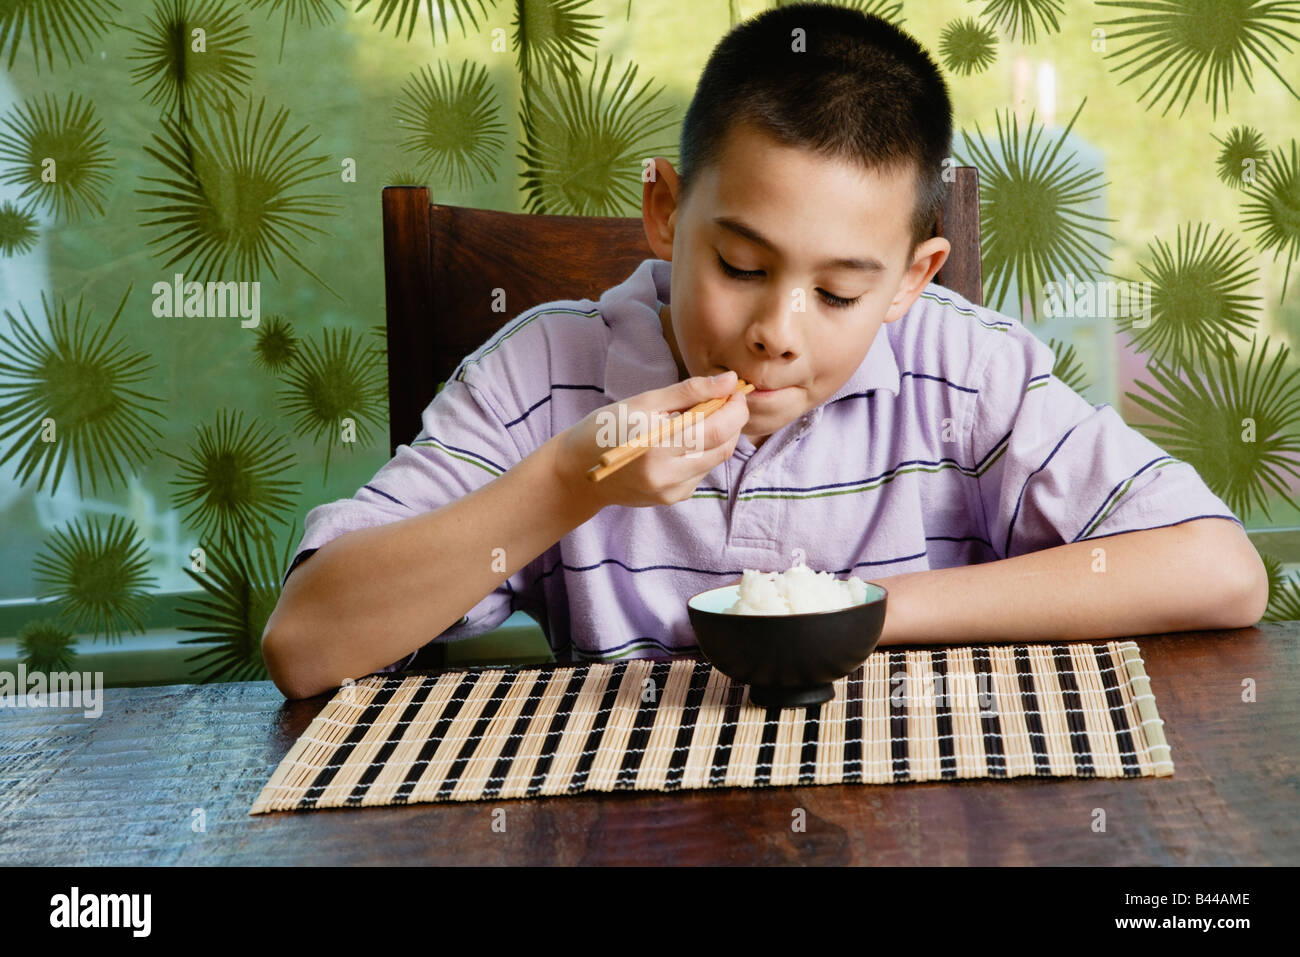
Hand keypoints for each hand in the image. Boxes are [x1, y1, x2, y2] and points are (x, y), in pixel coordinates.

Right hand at [554, 371, 749, 508]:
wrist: (578, 472)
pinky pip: (702, 471)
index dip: (735, 408)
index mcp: (658, 447)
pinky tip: (686, 440)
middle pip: (723, 447)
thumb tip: (728, 380)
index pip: (717, 429)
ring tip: (704, 415)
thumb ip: (689, 391)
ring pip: (716, 459)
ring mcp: (672, 492)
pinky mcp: (673, 499)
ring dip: (719, 435)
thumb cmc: (605, 429)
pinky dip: (704, 451)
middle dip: (733, 421)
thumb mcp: (644, 402)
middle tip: (725, 399)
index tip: (734, 389)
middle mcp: (668, 476)